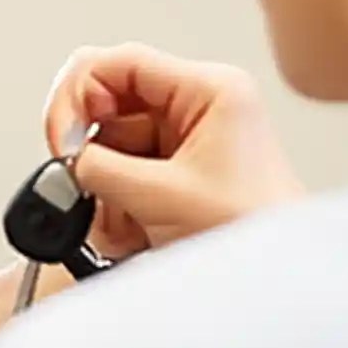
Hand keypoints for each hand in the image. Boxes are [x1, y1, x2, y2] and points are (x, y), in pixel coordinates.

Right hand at [44, 43, 303, 247]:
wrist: (283, 284)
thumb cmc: (253, 233)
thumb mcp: (163, 196)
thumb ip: (102, 169)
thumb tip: (67, 161)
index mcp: (210, 90)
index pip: (120, 63)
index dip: (79, 95)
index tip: (64, 138)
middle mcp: (197, 105)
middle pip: (110, 101)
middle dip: (88, 145)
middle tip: (75, 172)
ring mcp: (186, 138)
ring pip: (111, 141)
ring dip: (102, 183)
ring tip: (118, 219)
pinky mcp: (177, 169)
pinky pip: (123, 169)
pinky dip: (114, 200)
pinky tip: (128, 226)